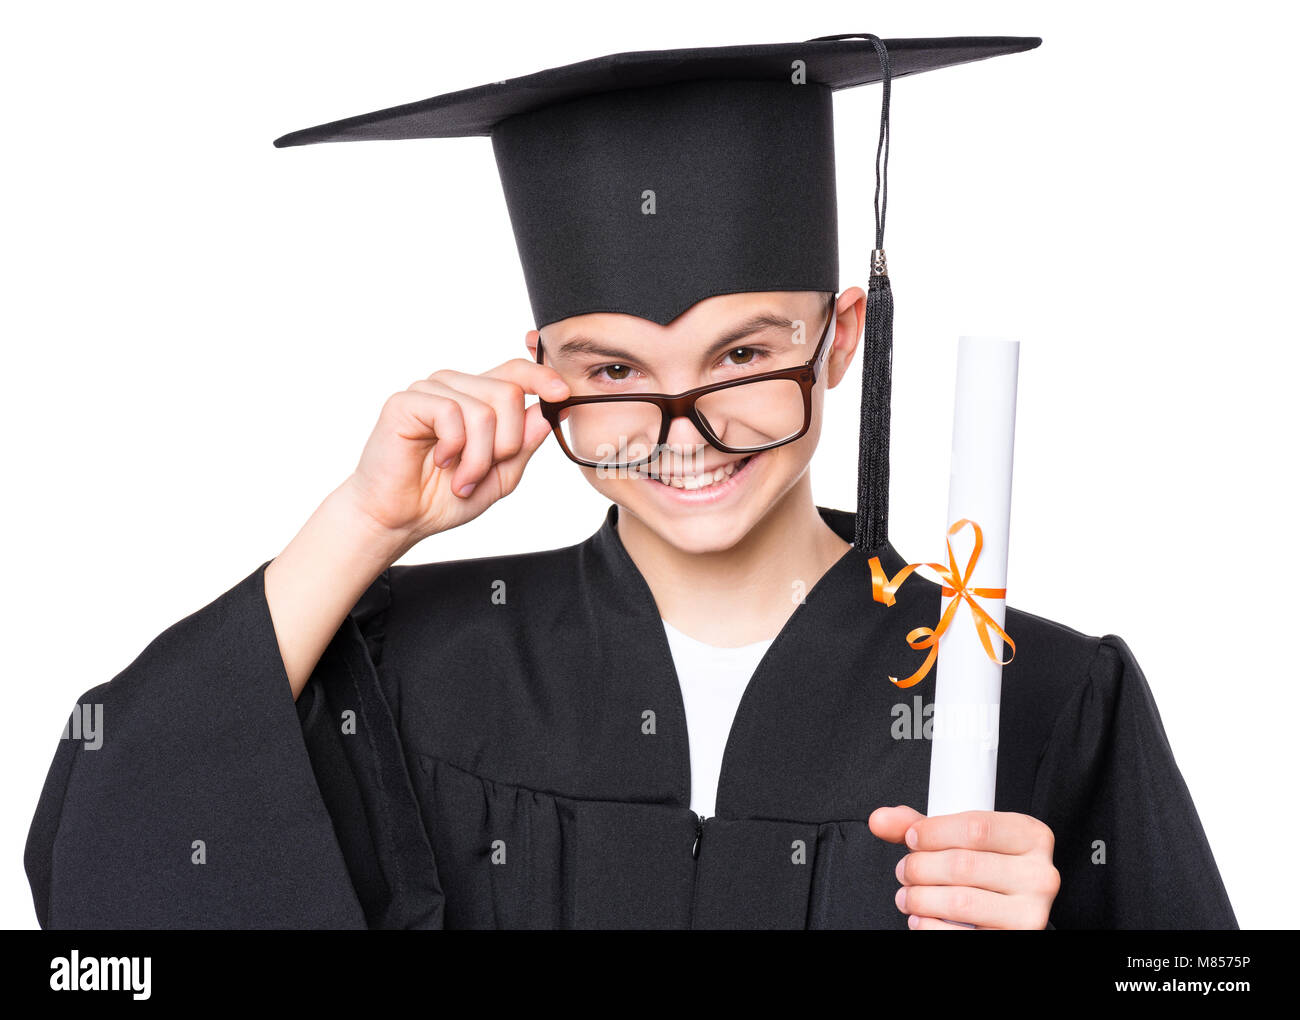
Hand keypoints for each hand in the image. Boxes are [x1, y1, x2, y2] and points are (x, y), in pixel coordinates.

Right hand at [341, 356, 569, 546]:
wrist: (399, 518)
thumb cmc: (443, 497)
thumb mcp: (500, 475)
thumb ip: (524, 444)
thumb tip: (549, 412)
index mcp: (478, 398)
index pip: (515, 371)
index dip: (541, 376)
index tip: (562, 393)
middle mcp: (455, 387)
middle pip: (508, 393)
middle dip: (506, 443)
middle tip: (481, 472)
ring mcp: (430, 390)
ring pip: (484, 408)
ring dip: (479, 456)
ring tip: (461, 478)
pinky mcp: (406, 401)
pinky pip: (452, 414)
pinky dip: (454, 448)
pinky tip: (440, 461)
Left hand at [870, 805, 1059, 929]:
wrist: (1007, 911)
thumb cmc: (982, 868)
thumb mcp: (959, 838)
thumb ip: (920, 825)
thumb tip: (879, 819)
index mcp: (1032, 837)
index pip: (976, 828)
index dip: (933, 832)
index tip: (911, 838)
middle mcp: (1040, 875)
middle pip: (962, 865)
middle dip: (919, 867)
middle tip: (904, 870)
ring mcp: (1031, 913)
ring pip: (960, 902)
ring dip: (919, 898)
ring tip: (908, 895)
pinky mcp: (1016, 938)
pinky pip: (961, 935)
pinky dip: (930, 926)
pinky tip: (921, 918)